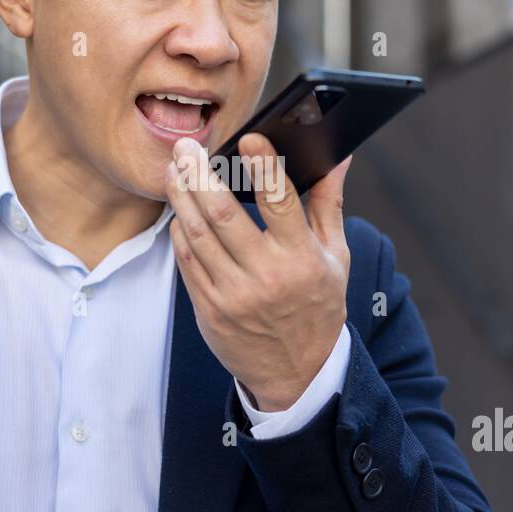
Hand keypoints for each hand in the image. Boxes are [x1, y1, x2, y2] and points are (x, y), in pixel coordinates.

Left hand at [165, 134, 351, 411]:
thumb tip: (338, 158)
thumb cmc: (318, 307)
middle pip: (223, 214)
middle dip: (200, 173)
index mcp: (302, 260)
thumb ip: (328, 204)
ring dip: (181, 196)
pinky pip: (186, 260)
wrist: (297, 374)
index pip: (280, 202)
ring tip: (174, 169)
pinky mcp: (209, 310)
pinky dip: (179, 230)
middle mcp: (266, 278)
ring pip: (196, 234)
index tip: (248, 137)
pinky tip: (178, 208)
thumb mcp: (336, 258)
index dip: (263, 166)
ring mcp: (233, 296)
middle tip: (186, 146)